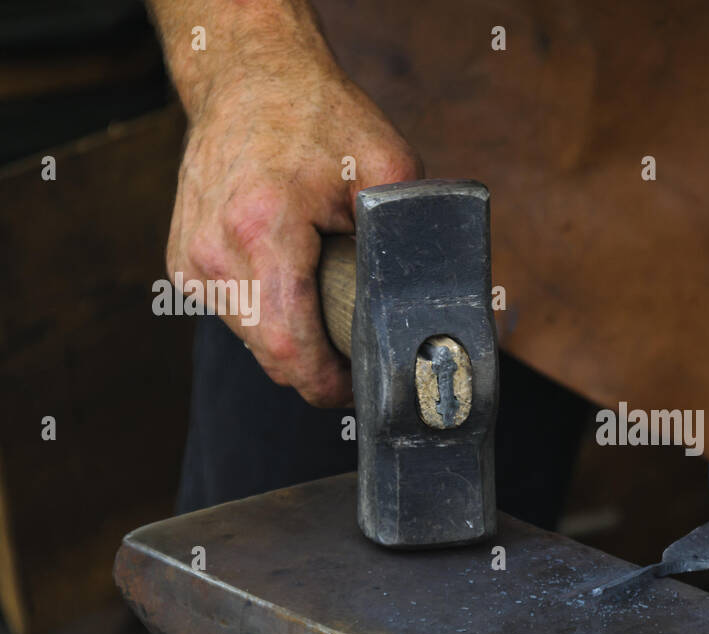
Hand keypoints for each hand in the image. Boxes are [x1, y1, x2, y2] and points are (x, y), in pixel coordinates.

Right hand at [166, 44, 419, 405]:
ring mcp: (192, 258)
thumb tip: (434, 298)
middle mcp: (217, 249)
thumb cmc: (319, 117)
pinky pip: (234, 317)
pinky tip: (294, 286)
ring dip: (294, 341)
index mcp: (264, 227)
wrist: (248, 78)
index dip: (328, 383)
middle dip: (318, 369)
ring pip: (251, 341)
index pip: (288, 344)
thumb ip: (410, 234)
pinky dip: (269, 316)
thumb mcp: (388, 166)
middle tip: (359, 357)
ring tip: (329, 308)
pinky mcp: (182, 262)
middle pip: (271, 354)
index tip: (360, 387)